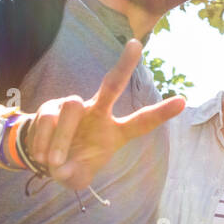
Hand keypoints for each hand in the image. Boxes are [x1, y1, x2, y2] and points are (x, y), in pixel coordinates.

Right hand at [25, 40, 184, 190]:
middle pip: (112, 86)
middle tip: (135, 45)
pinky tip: (41, 155)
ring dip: (61, 139)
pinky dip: (43, 142)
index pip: (140, 122)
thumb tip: (62, 169)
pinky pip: (47, 119)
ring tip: (54, 162)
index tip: (182, 101)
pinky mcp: (49, 107)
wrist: (41, 156)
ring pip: (71, 106)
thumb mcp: (77, 177)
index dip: (160, 113)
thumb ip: (74, 176)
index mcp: (113, 132)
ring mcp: (74, 107)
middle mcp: (97, 113)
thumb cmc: (70, 164)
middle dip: (124, 66)